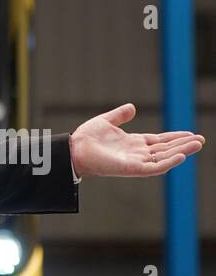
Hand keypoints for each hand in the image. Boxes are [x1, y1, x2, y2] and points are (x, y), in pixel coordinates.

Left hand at [70, 104, 203, 178]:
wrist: (74, 149)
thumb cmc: (87, 138)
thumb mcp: (106, 121)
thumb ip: (120, 115)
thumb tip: (133, 107)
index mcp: (134, 143)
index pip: (160, 141)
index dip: (175, 137)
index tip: (191, 134)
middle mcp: (138, 153)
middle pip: (166, 149)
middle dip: (184, 145)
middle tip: (201, 140)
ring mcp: (137, 162)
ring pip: (164, 158)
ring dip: (181, 152)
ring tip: (197, 144)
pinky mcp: (132, 169)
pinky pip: (154, 168)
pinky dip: (168, 163)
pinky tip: (180, 157)